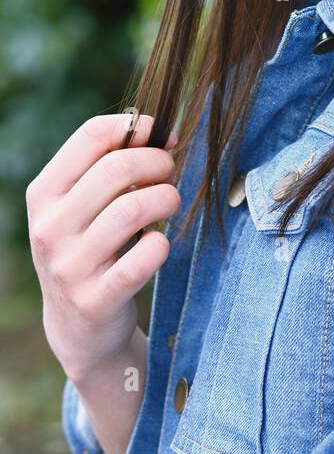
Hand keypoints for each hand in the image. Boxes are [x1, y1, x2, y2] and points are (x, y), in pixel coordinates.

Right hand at [26, 112, 181, 384]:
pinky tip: (158, 244)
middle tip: (169, 172)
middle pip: (117, 169)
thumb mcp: (80, 206)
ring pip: (134, 209)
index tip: (158, 134)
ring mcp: (69, 267)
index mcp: (43, 195)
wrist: (78, 326)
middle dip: (157, 163)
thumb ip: (107, 165)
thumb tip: (156, 129)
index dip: (134, 127)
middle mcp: (49, 229)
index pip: (89, 136)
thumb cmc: (89, 247)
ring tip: (169, 203)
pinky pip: (146, 256)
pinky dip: (162, 244)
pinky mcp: (96, 300)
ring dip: (166, 199)